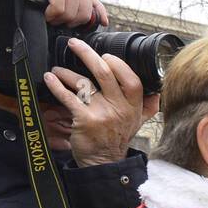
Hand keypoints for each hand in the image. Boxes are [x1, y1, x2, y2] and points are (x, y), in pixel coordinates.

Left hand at [44, 39, 158, 166]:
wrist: (103, 162)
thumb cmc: (116, 139)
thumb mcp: (138, 123)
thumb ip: (148, 106)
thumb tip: (157, 91)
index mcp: (133, 107)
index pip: (132, 80)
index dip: (119, 64)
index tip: (105, 55)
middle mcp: (119, 109)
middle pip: (105, 73)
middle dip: (88, 54)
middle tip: (75, 44)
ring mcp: (102, 114)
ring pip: (83, 83)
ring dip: (66, 72)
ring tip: (57, 69)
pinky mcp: (84, 120)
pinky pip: (68, 97)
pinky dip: (56, 85)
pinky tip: (50, 78)